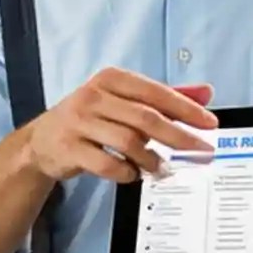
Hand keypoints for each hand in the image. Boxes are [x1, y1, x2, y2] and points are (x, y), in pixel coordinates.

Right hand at [22, 68, 216, 184]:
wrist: (42, 140)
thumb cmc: (91, 116)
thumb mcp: (124, 99)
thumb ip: (165, 96)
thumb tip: (206, 91)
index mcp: (112, 78)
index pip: (157, 92)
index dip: (186, 108)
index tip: (210, 123)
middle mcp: (94, 95)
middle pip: (146, 118)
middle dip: (178, 136)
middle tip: (201, 150)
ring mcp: (79, 121)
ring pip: (128, 141)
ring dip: (151, 159)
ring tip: (161, 168)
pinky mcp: (69, 147)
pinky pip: (107, 163)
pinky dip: (126, 172)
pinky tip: (133, 174)